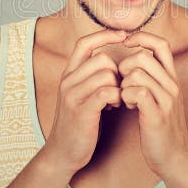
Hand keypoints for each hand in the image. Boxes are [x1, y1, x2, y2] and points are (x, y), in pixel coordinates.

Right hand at [42, 29, 126, 174]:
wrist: (63, 152)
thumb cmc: (79, 121)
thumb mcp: (82, 94)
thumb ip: (92, 77)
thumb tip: (115, 61)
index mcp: (69, 74)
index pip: (84, 42)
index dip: (105, 35)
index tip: (124, 35)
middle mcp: (68, 81)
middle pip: (101, 58)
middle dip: (117, 72)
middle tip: (119, 88)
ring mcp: (72, 95)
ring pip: (106, 75)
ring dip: (118, 87)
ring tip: (117, 100)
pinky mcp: (81, 111)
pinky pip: (106, 92)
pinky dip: (117, 98)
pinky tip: (115, 107)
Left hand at [118, 32, 187, 177]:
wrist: (174, 157)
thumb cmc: (160, 126)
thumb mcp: (159, 97)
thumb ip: (150, 79)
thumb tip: (131, 62)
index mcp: (171, 78)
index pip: (160, 44)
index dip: (141, 38)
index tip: (126, 43)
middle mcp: (172, 85)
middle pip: (144, 56)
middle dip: (125, 67)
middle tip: (123, 83)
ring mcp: (166, 100)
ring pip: (138, 73)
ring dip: (124, 84)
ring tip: (126, 97)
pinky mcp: (157, 115)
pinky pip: (137, 92)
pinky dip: (126, 96)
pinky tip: (128, 106)